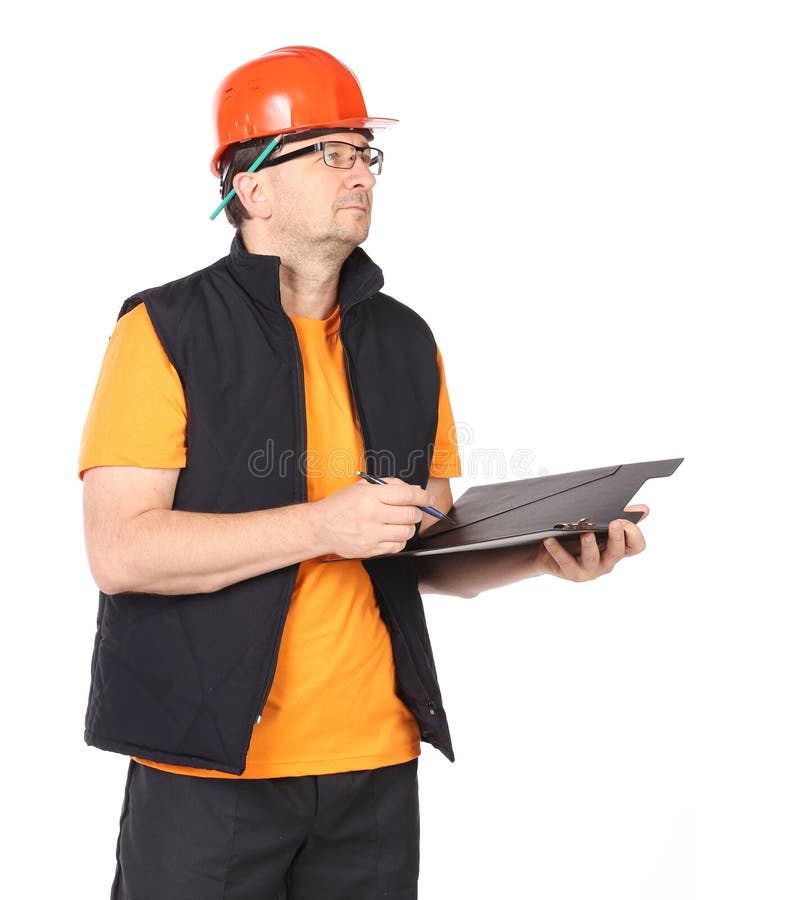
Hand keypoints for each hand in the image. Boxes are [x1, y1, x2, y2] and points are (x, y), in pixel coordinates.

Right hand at [311, 477, 432, 558]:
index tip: (429, 498)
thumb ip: (389, 485)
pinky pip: (398, 546)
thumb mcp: (362, 486)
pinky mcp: (371, 549)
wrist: (320, 527)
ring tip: (400, 522)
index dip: (423, 496)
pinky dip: (400, 539)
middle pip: (411, 514)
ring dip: (409, 526)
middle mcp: (372, 514)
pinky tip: (392, 533)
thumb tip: (414, 489)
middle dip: (417, 512)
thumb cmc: (341, 505)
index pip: (406, 495)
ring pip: (407, 532)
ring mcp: (372, 534)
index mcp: (370, 496)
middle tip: (412, 510)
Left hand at [536, 504, 649, 582]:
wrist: (550, 553)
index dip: (633, 534)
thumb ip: (620, 518)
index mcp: (616, 548)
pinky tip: (550, 539)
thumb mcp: (598, 527)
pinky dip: (557, 550)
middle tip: (614, 523)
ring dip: (590, 545)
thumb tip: (644, 509)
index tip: (624, 520)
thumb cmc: (576, 538)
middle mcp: (607, 561)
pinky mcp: (573, 573)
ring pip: (593, 558)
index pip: (636, 546)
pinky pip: (566, 561)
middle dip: (617, 537)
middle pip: (618, 552)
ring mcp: (591, 570)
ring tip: (585, 533)